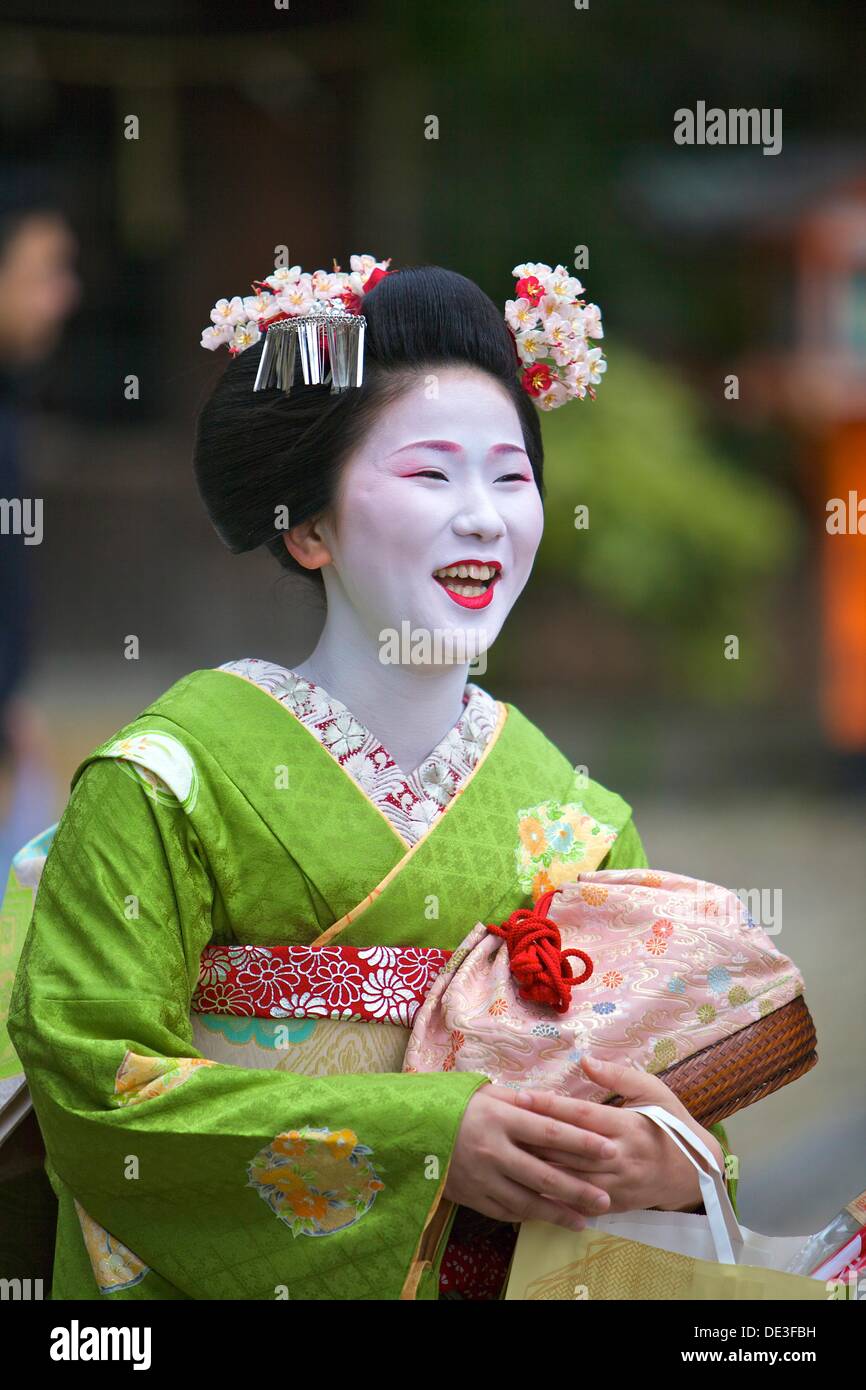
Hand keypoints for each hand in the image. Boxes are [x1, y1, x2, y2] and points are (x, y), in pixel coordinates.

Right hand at [444, 1081, 620, 1229]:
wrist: (407, 1129)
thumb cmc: (453, 1105)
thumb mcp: (486, 1093)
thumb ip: (520, 1100)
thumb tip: (555, 1102)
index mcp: (501, 1117)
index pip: (551, 1131)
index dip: (583, 1142)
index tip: (610, 1150)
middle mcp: (493, 1149)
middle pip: (544, 1173)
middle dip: (578, 1189)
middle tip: (605, 1199)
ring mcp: (481, 1177)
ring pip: (526, 1200)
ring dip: (557, 1212)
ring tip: (584, 1220)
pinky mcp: (470, 1196)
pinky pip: (505, 1211)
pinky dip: (529, 1217)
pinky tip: (548, 1219)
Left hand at [514, 1055, 724, 1214]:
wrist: (695, 1172)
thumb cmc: (670, 1123)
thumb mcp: (652, 1091)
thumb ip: (618, 1075)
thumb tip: (584, 1060)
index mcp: (628, 1126)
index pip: (580, 1115)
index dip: (549, 1106)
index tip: (520, 1096)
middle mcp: (620, 1157)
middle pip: (568, 1148)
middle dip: (532, 1137)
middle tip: (500, 1124)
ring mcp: (616, 1185)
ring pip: (569, 1177)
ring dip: (537, 1166)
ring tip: (506, 1152)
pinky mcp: (614, 1204)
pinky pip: (578, 1201)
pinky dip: (552, 1195)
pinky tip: (527, 1186)